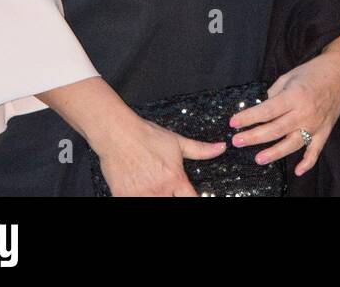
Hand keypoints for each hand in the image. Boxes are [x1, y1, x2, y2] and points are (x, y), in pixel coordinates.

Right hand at [94, 116, 226, 196]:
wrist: (119, 135)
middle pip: (172, 204)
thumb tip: (221, 148)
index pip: (191, 199)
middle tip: (170, 191)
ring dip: (157, 198)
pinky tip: (140, 191)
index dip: (194, 199)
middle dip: (173, 198)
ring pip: (155, 204)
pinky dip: (138, 197)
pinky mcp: (123, 196)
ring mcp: (140, 195)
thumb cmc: (147, 137)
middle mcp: (160, 190)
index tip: (193, 197)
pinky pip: (132, 203)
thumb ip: (201, 149)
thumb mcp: (178, 142)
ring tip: (155, 189)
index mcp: (175, 178)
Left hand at [227, 51, 339, 176]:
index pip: (267, 110)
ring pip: (292, 143)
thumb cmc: (313, 71)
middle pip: (275, 129)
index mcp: (294, 96)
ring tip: (258, 158)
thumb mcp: (289, 76)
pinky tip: (298, 170)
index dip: (248, 117)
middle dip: (254, 136)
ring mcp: (315, 123)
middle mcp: (304, 112)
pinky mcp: (325, 130)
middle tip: (237, 141)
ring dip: (274, 152)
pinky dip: (308, 162)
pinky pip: (316, 150)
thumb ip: (274, 94)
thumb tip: (261, 109)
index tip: (233, 122)